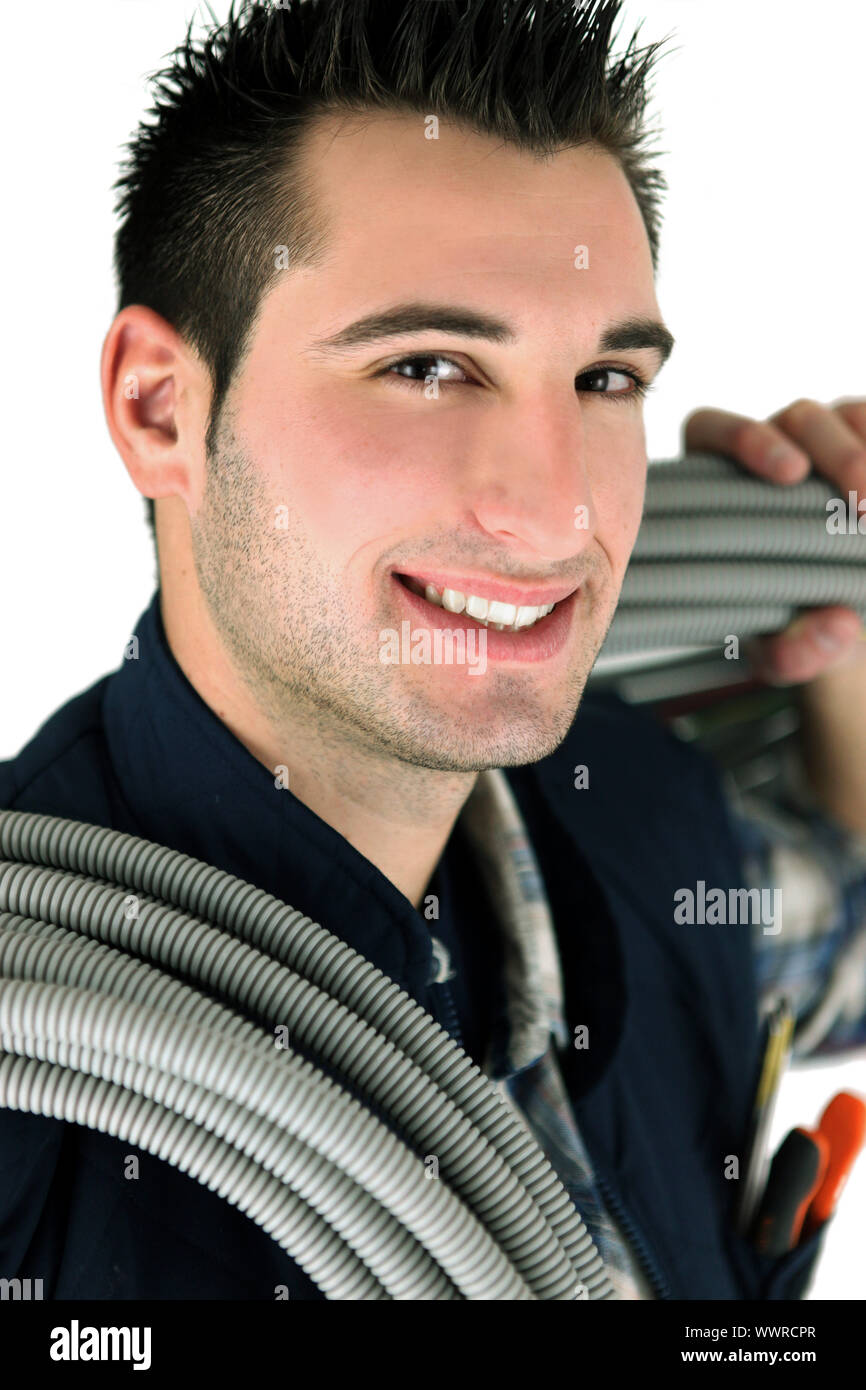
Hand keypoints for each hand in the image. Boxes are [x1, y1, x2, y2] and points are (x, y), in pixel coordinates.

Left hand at [681, 397, 865, 684]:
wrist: (844, 625)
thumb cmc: (795, 630)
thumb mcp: (790, 656)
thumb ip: (796, 652)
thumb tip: (836, 627)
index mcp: (722, 486)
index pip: (710, 430)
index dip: (744, 438)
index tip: (790, 473)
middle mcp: (773, 450)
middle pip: (798, 420)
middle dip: (838, 454)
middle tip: (864, 504)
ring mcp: (825, 440)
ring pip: (847, 416)